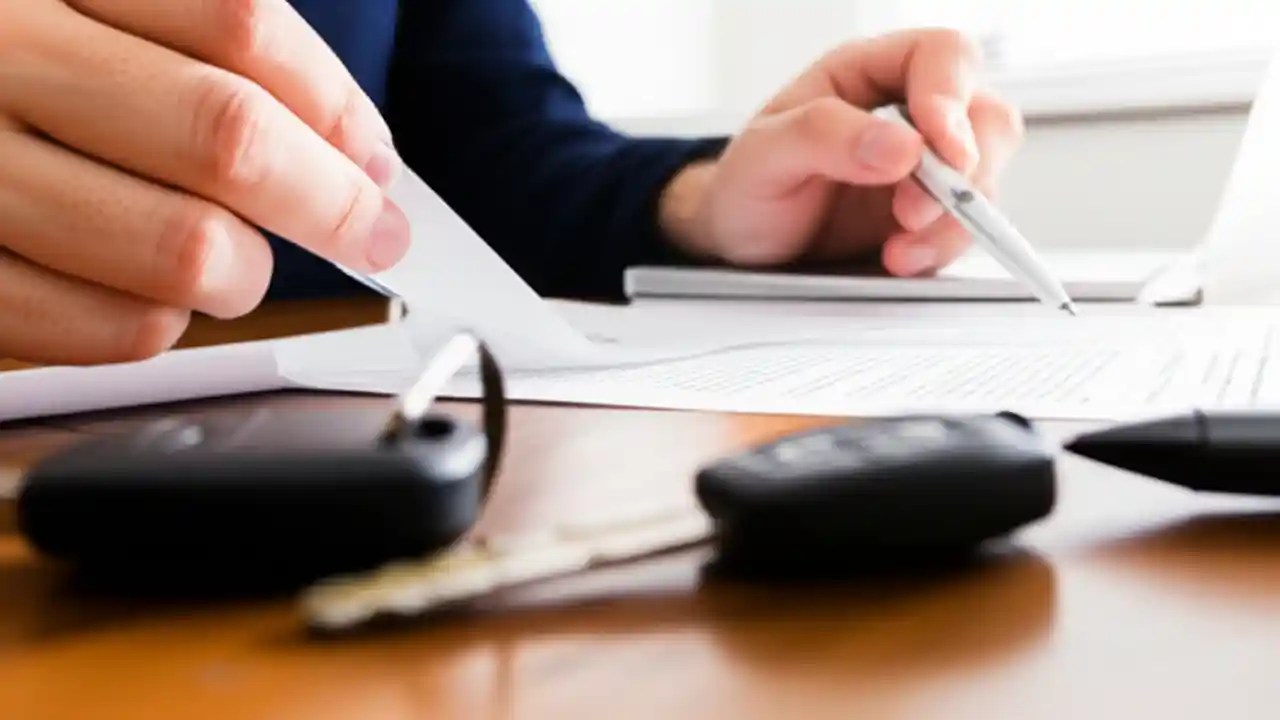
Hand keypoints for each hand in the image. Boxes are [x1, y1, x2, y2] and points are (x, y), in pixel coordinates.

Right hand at [0, 0, 408, 364]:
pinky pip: (108, 330)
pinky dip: (163, 324)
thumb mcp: (71, 12)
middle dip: (327, 198)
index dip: (334, 104)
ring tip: (242, 261)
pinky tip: (154, 296)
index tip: (374, 157)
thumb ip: (192, 41)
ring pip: (178, 250)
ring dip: (246, 270)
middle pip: (222, 136)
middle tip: (368, 226)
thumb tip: (350, 143)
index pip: (237, 28)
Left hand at [660, 29, 1024, 276]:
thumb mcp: (763, 156)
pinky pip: (965, 226)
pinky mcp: (929, 216)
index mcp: (867, 73)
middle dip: (961, 169)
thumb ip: (822, 136)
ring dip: (954, 218)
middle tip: (912, 211)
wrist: (741, 246)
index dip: (950, 96)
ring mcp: (925, 168)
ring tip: (899, 248)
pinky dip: (942, 247)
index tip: (937, 147)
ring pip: (984, 176)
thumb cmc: (746, 188)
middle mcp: (907, 113)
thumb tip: (901, 145)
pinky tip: (900, 258)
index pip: (942, 56)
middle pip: (983, 116)